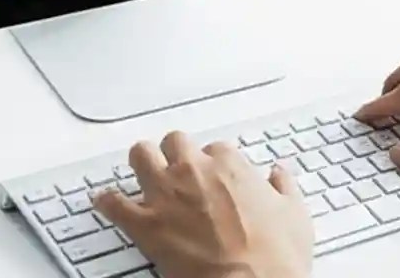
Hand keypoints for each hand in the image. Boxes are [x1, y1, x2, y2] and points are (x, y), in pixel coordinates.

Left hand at [94, 132, 313, 277]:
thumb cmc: (274, 257)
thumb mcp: (295, 215)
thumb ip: (285, 187)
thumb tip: (280, 174)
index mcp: (229, 166)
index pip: (215, 149)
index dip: (213, 163)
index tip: (214, 175)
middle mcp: (193, 172)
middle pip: (174, 142)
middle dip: (175, 153)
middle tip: (178, 167)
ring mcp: (166, 196)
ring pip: (140, 155)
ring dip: (141, 162)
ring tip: (142, 169)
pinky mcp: (145, 225)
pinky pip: (113, 203)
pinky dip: (107, 202)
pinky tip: (104, 201)